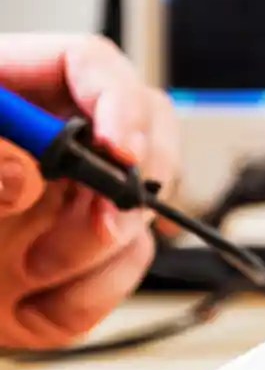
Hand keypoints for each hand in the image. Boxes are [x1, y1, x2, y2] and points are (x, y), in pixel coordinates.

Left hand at [0, 34, 177, 349]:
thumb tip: (20, 175)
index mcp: (3, 96)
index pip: (86, 64)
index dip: (116, 99)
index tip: (119, 150)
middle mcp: (46, 146)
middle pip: (145, 127)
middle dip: (133, 179)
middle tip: (104, 217)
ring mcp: (68, 204)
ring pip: (138, 208)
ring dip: (96, 250)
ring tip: (31, 268)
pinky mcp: (81, 265)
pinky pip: (123, 274)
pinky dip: (83, 298)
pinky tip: (30, 304)